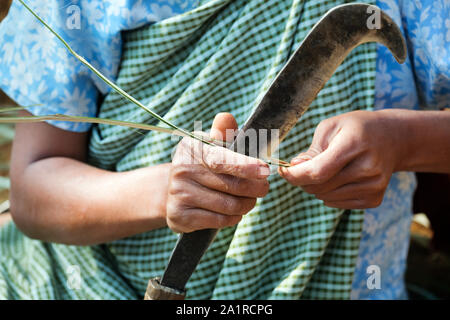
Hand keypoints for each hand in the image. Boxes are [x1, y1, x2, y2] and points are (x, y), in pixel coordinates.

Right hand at [166, 113, 269, 232]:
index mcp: (192, 149)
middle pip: (231, 185)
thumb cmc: (202, 165)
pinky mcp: (180, 216)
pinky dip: (233, 218)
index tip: (265, 170)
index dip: (245, 166)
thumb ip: (222, 132)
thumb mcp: (210, 145)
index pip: (220, 159)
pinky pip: (219, 220)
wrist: (171, 191)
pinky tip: (235, 212)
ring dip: (247, 204)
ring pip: (228, 206)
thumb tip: (226, 117)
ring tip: (250, 200)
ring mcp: (179, 194)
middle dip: (255, 188)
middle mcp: (182, 171)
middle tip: (264, 188)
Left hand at [279, 110, 404, 208]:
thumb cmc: (356, 129)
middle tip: (303, 167)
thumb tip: (295, 167)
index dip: (295, 176)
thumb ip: (312, 150)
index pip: (318, 171)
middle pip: (320, 187)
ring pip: (326, 197)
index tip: (282, 172)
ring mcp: (374, 185)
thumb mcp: (331, 127)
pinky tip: (338, 178)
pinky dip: (329, 194)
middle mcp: (368, 167)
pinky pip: (338, 204)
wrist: (393, 138)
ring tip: (325, 170)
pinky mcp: (375, 198)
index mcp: (354, 144)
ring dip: (316, 187)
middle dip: (303, 180)